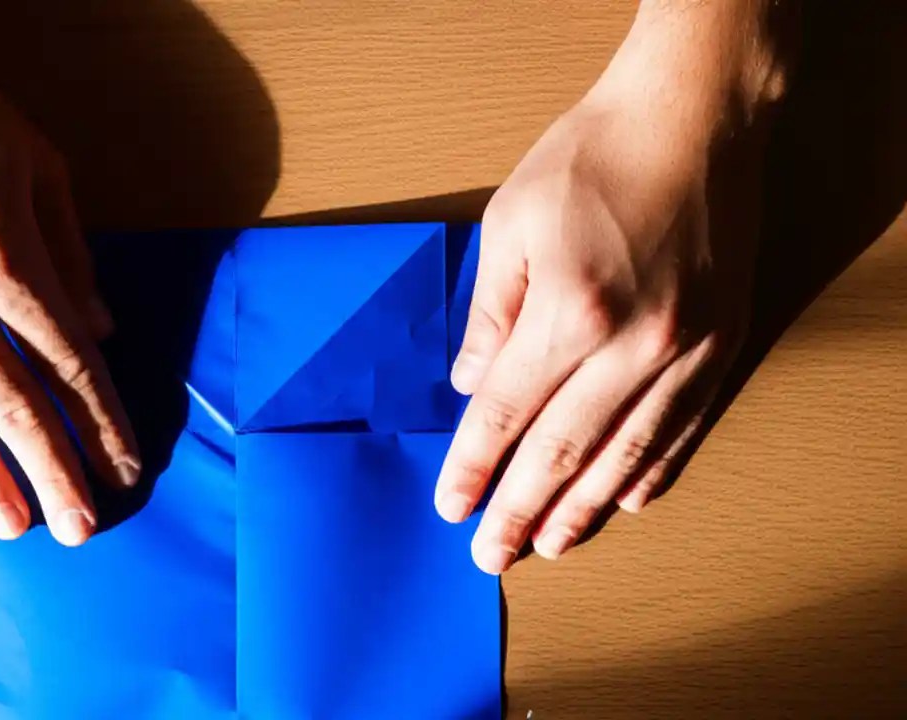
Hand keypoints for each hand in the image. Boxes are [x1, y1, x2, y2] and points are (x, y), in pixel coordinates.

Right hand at [0, 8, 137, 544]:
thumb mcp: (41, 170)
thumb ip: (74, 255)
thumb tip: (101, 328)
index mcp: (10, 266)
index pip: (71, 368)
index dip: (103, 423)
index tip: (125, 466)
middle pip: (15, 408)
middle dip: (55, 472)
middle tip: (81, 527)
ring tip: (12, 527)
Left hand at [435, 23, 781, 572]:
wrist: (692, 119)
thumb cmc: (589, 161)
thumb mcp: (508, 224)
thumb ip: (488, 314)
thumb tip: (473, 387)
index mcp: (567, 312)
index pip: (508, 412)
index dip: (474, 465)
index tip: (451, 506)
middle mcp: (632, 345)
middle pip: (563, 449)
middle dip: (520, 508)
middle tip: (491, 556)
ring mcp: (685, 349)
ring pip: (627, 452)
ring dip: (584, 507)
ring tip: (550, 545)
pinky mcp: (721, 343)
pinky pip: (683, 424)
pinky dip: (653, 469)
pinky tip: (628, 501)